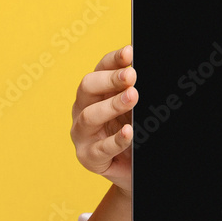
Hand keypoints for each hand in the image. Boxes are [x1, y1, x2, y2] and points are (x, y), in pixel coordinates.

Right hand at [70, 45, 137, 196]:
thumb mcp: (134, 107)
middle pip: (88, 87)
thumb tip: (139, 70)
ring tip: (133, 97)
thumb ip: (132, 90)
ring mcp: (81, 133)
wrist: (131, 167)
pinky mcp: (87, 157)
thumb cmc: (132, 129)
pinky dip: (116, 140)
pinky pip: (100, 148)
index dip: (114, 60)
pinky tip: (129, 132)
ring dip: (112, 105)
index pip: (101, 68)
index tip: (130, 53)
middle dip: (110, 79)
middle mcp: (82, 108)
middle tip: (132, 76)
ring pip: (90, 116)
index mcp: (94, 91)